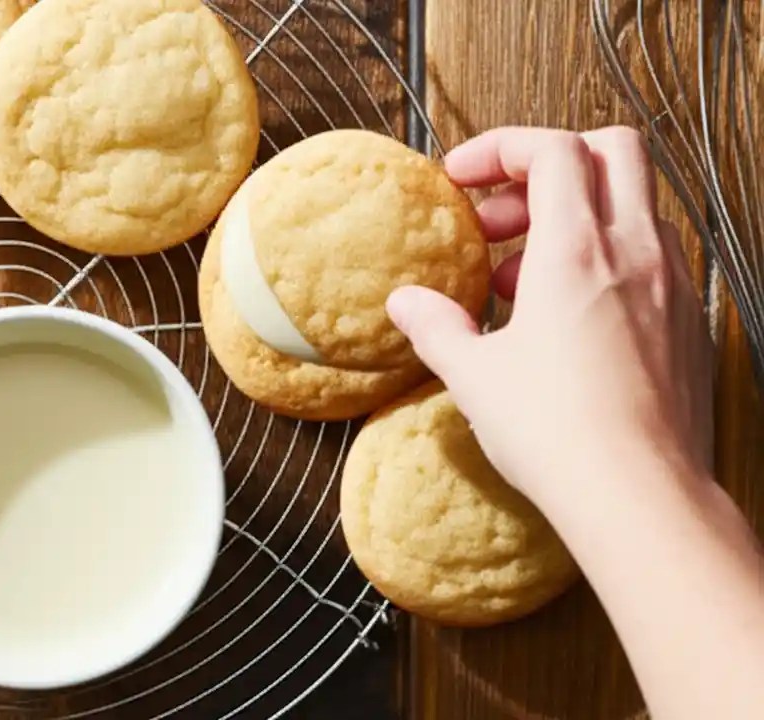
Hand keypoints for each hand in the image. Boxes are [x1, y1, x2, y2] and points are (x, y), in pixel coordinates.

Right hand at [385, 126, 714, 505]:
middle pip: (611, 150)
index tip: (459, 177)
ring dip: (574, 215)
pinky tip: (565, 316)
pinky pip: (651, 258)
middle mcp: (636, 253)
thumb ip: (437, 326)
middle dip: (548, 163)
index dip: (499, 147)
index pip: (551, 149)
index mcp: (577, 251)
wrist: (640, 498)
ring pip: (634, 205)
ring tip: (518, 277)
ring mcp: (672, 286)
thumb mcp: (474, 376)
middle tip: (497, 215)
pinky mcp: (688, 324)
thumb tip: (407, 302)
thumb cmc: (556, 434)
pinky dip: (605, 258)